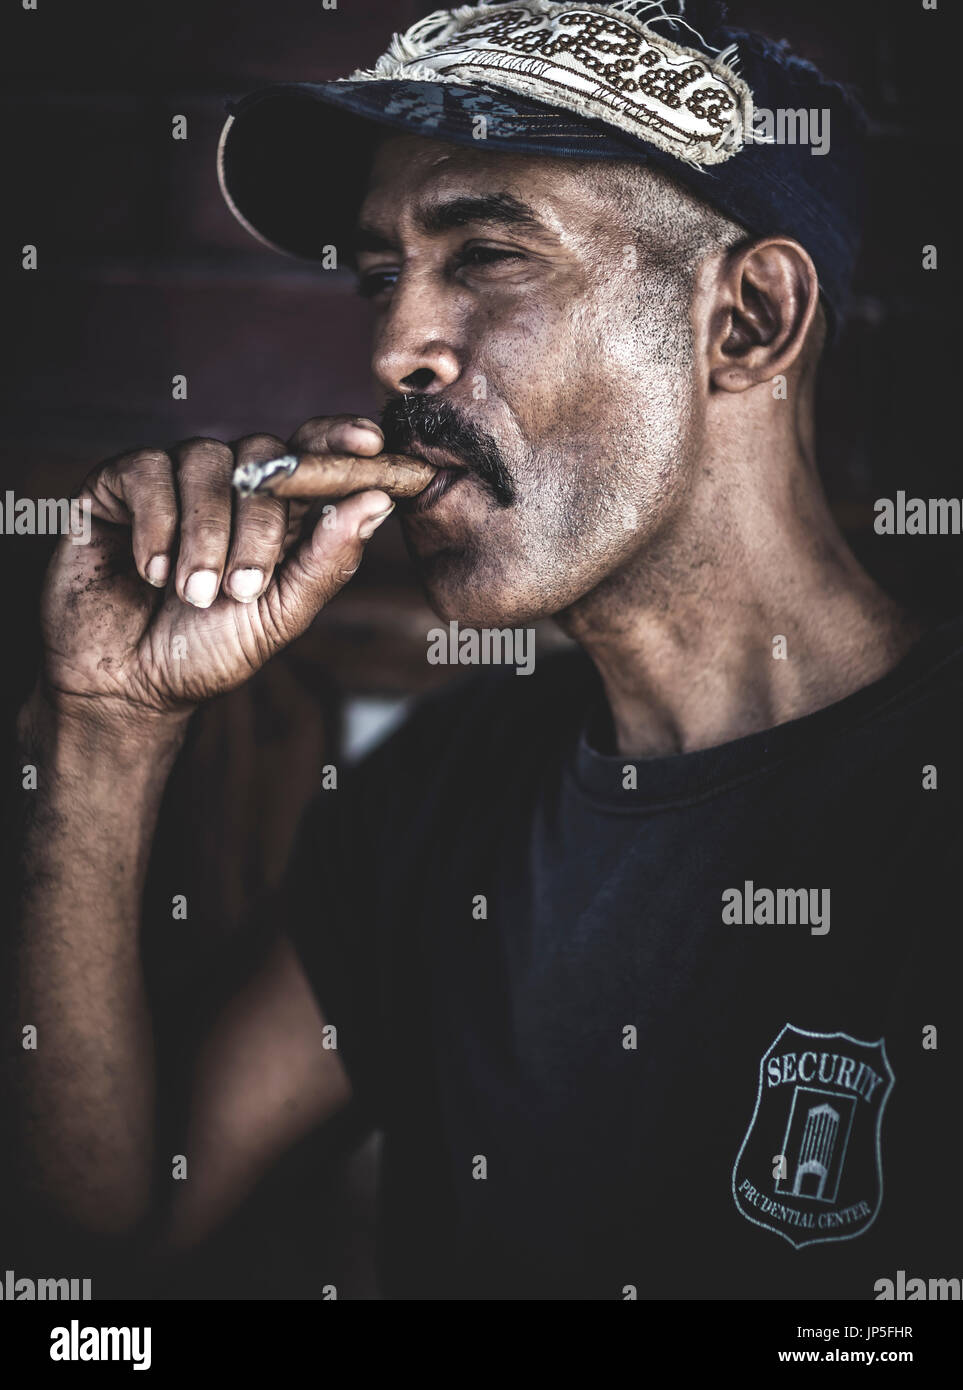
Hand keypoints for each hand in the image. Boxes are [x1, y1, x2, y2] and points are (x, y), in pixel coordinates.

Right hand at [39, 417, 427, 722]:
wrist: (127, 686)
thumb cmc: (206, 652)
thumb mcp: (279, 615)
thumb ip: (327, 561)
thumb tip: (378, 502)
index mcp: (278, 511)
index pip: (314, 453)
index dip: (340, 440)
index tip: (370, 443)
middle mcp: (229, 484)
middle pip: (265, 456)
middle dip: (260, 525)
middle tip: (244, 590)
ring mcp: (174, 480)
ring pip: (206, 460)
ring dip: (206, 534)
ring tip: (195, 594)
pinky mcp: (118, 485)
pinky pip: (147, 471)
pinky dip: (157, 524)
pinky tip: (153, 573)